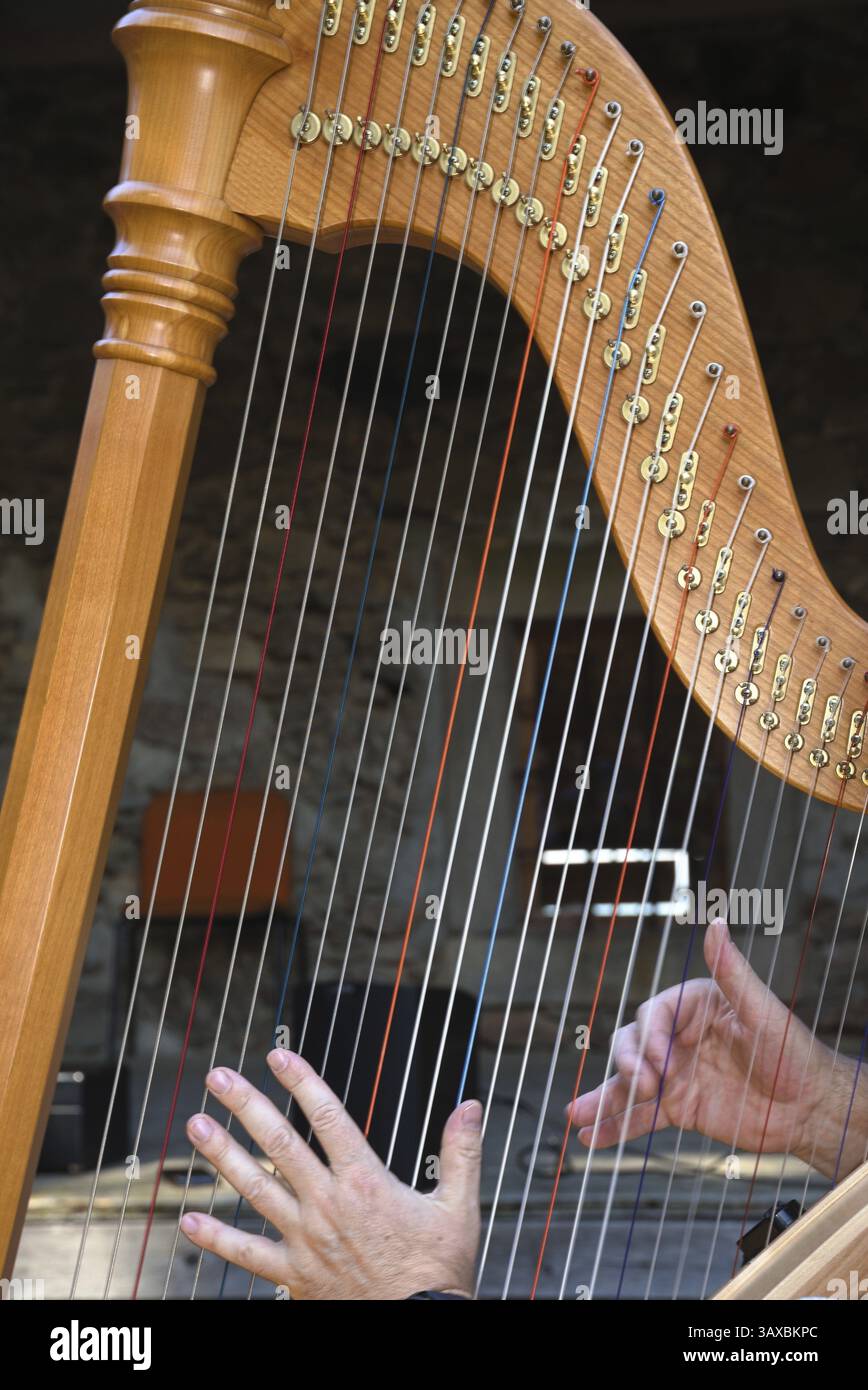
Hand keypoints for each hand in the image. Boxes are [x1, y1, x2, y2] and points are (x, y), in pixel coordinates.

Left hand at [180, 1048, 481, 1298]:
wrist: (419, 1326)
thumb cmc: (437, 1273)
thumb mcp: (459, 1207)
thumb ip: (460, 1152)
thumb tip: (469, 1108)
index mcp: (365, 1182)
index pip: (327, 1117)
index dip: (301, 1081)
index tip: (278, 1056)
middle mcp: (328, 1204)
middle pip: (279, 1144)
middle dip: (246, 1105)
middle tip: (219, 1077)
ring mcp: (305, 1239)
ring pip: (255, 1188)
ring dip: (222, 1154)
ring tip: (197, 1125)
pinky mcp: (294, 1273)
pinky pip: (247, 1253)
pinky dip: (217, 1237)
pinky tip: (190, 1221)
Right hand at [567, 919, 863, 1177]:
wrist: (811, 1109)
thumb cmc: (793, 1053)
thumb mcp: (762, 1012)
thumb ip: (733, 971)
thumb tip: (717, 922)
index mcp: (694, 1007)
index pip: (653, 1015)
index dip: (650, 1038)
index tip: (662, 1064)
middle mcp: (678, 1038)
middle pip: (631, 1044)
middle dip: (628, 1066)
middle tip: (643, 1087)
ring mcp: (675, 1074)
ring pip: (627, 1082)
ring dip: (601, 1097)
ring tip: (575, 1115)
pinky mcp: (679, 1107)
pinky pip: (640, 1116)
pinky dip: (616, 1126)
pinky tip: (591, 1137)